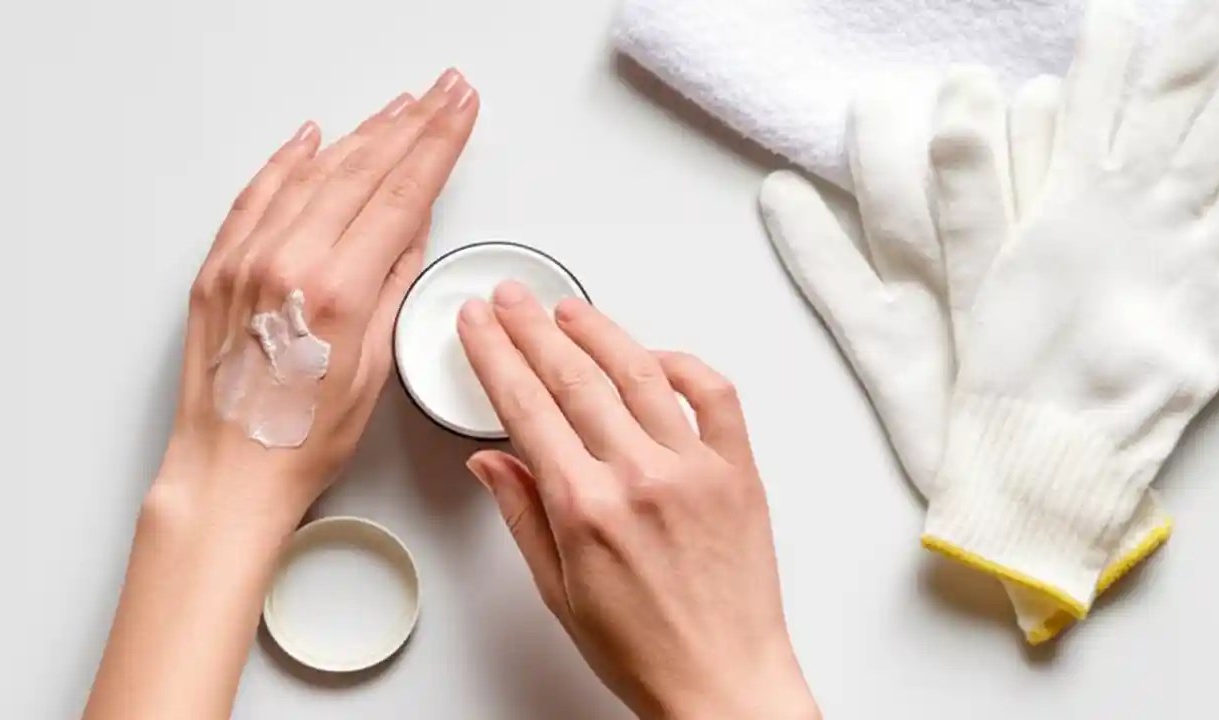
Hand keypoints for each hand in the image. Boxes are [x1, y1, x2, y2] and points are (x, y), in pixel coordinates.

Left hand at [85, 70, 479, 719]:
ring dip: (361, 134)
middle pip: (361, 170)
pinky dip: (286, 161)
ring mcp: (245, 260)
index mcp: (335, 291)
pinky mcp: (217, 267)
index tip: (460, 111)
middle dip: (411, 124)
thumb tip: (408, 230)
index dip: (437, 146)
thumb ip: (392, 286)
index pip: (401, 195)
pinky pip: (255, 195)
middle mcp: (286, 262)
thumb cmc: (303, 439)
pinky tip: (313, 137)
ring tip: (398, 107)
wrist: (229, 470)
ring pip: (312, 173)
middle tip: (443, 92)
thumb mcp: (374, 368)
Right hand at [458, 282, 818, 719]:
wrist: (723, 684)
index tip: (478, 325)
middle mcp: (640, 477)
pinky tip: (654, 354)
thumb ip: (522, 514)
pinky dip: (683, 364)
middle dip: (533, 329)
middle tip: (511, 301)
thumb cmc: (644, 651)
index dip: (495, 355)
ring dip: (598, 332)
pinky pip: (715, 396)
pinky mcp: (739, 472)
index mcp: (586, 508)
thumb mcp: (558, 591)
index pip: (526, 407)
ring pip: (639, 372)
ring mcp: (695, 468)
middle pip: (574, 377)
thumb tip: (491, 460)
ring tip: (569, 310)